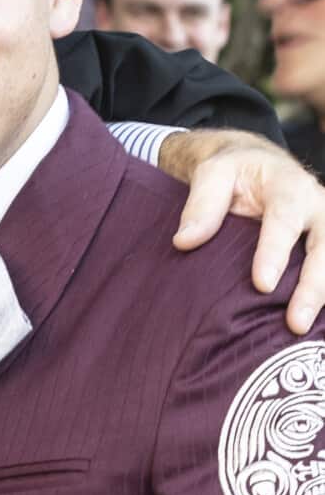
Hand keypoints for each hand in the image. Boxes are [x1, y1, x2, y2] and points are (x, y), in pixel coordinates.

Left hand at [164, 131, 324, 331]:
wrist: (255, 165)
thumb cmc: (233, 171)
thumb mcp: (212, 174)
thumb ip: (201, 205)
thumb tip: (184, 241)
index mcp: (289, 187)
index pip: (284, 221)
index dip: (275, 253)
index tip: (262, 285)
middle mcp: (316, 207)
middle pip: (324, 247)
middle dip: (313, 286)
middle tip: (295, 321)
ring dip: (322, 297)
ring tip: (300, 329)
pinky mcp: (322, 247)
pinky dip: (322, 298)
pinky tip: (313, 325)